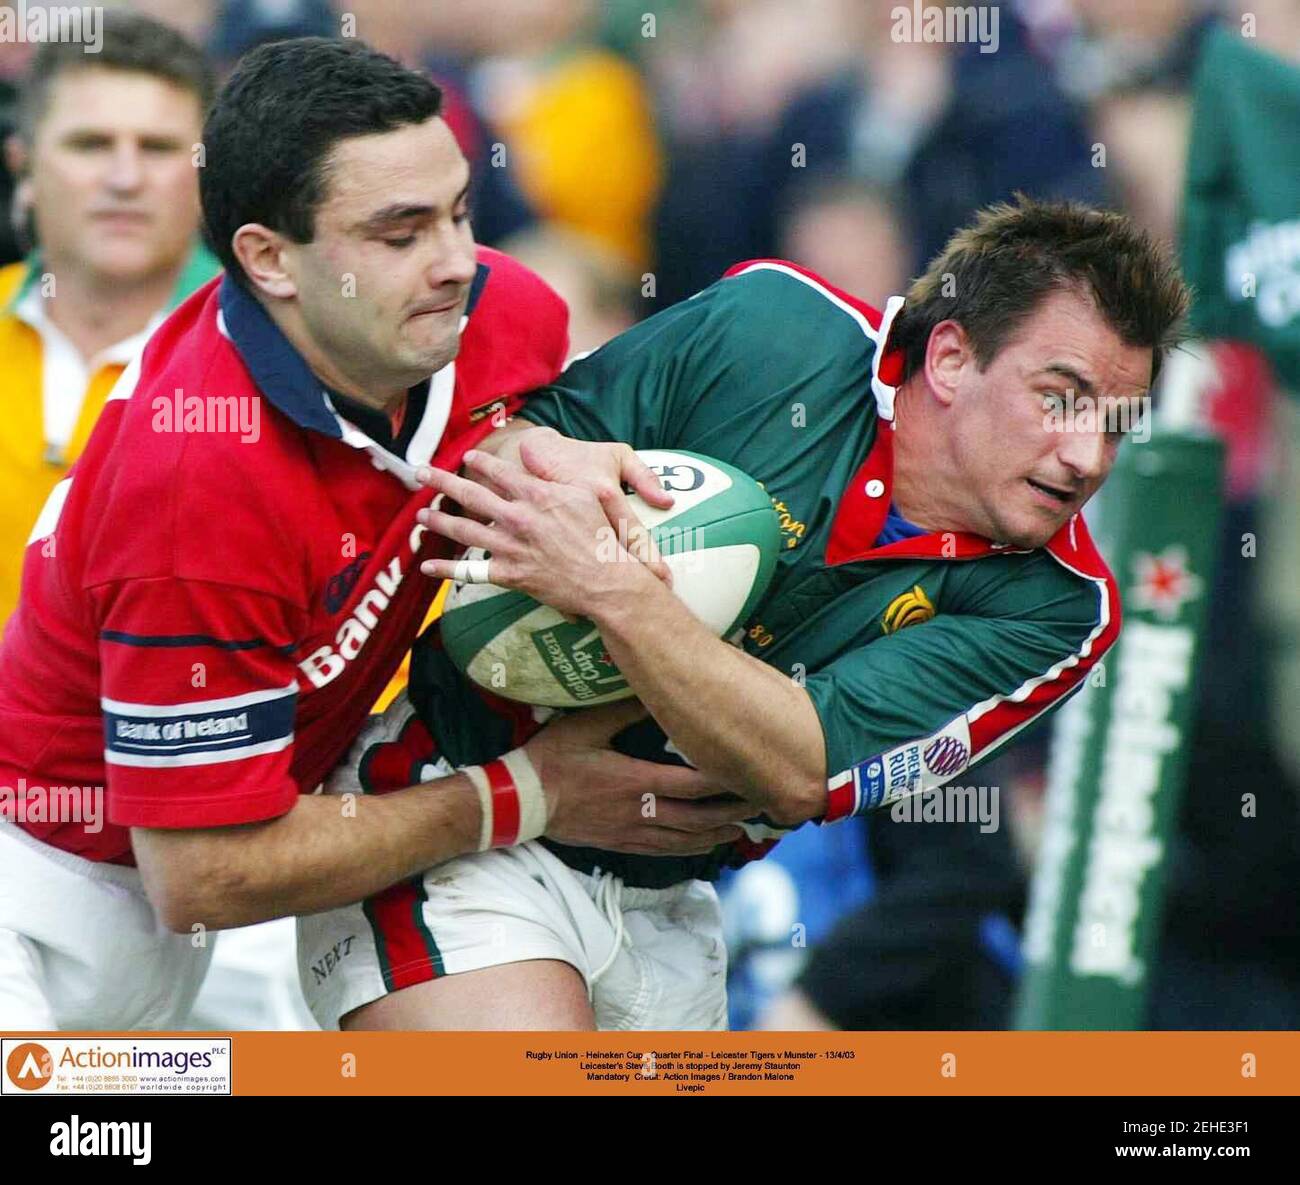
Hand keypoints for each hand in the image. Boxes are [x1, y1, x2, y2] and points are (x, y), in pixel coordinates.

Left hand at [421, 424, 673, 583]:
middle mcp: (517, 517)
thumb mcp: (583, 493)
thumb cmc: (599, 536)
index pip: (499, 472)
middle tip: (421, 473)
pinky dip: (447, 570)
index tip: (466, 457)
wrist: (604, 579)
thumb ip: (551, 474)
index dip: (480, 463)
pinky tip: (427, 566)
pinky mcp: (508, 574)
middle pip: (471, 495)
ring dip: (438, 521)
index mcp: (535, 495)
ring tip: (420, 515)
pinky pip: (471, 571)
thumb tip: (529, 452)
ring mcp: (510, 547)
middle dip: (442, 482)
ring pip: (464, 530)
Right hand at [523, 700, 753, 855]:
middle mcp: (639, 810)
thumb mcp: (586, 725)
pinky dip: (688, 850)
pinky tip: (701, 847)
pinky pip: (662, 851)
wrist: (520, 802)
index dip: (725, 782)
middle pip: (697, 817)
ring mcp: (630, 831)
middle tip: (759, 805)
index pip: (693, 783)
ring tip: (741, 830)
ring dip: (715, 835)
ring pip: (683, 840)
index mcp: (636, 780)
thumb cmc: (551, 760)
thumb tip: (655, 689)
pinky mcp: (619, 844)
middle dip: (732, 812)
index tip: (750, 774)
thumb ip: (623, 710)